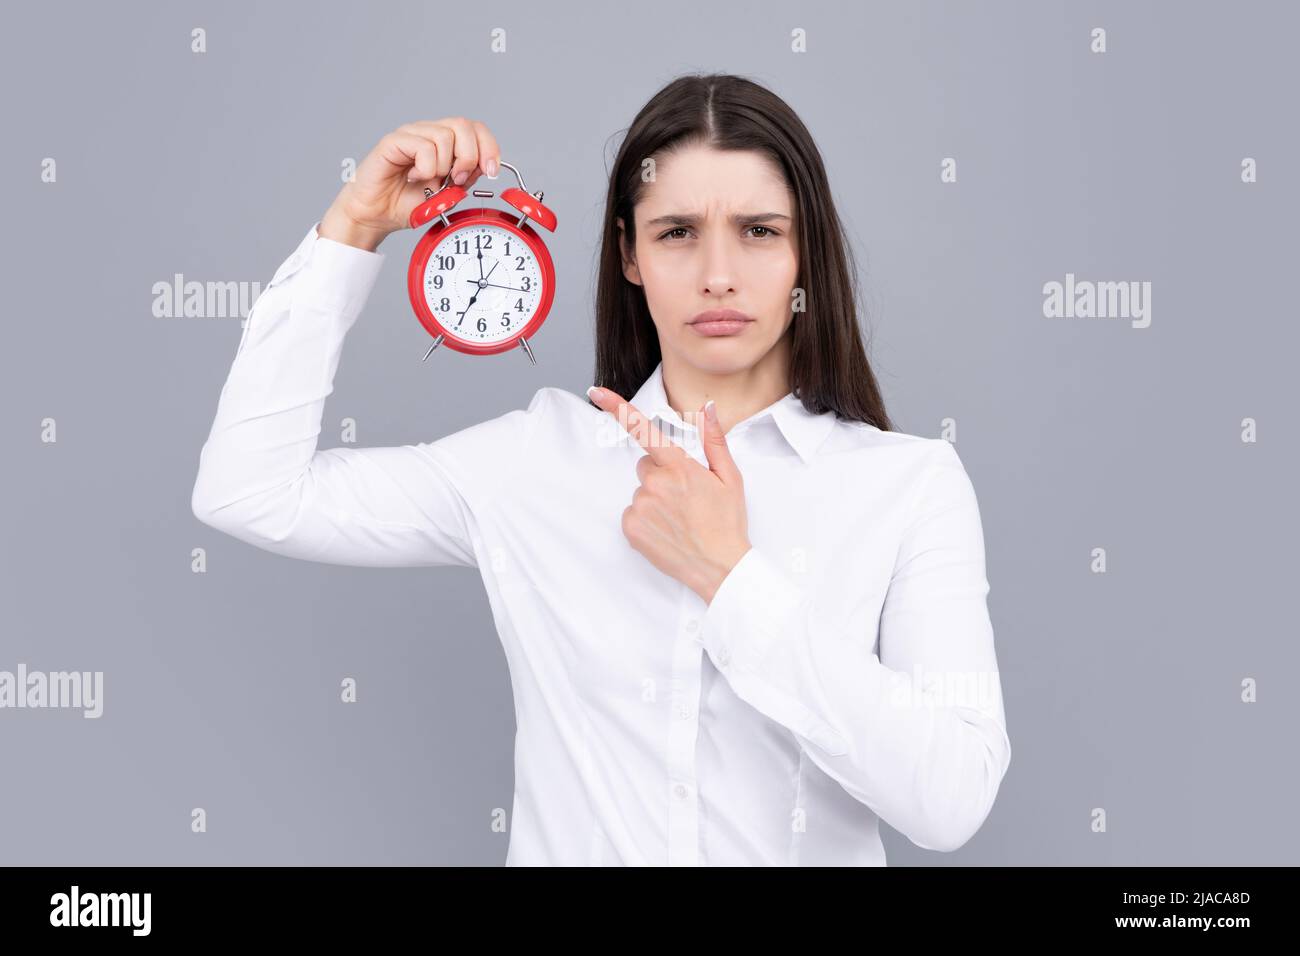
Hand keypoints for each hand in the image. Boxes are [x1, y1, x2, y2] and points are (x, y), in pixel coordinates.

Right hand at [319, 117, 501, 250]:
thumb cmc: (407, 203)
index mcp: (445, 142)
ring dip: (444, 166)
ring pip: (445, 136)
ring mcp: (411, 134)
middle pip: (463, 125)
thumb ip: (465, 177)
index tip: (490, 172)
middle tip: (456, 180)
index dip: (489, 147)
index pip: (476, 128)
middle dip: (469, 157)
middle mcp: (429, 132)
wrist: (377, 215)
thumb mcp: (448, 194)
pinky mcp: (394, 141)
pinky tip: (415, 177)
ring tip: (430, 180)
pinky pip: (423, 146)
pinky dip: (426, 168)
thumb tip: (482, 167)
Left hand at [588, 387, 752, 603]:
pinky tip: (667, 530)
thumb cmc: (727, 522)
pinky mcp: (631, 528)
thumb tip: (709, 408)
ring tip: (679, 518)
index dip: (617, 408)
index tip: (596, 392)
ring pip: (641, 491)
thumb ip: (714, 440)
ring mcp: (640, 506)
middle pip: (646, 466)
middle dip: (662, 475)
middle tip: (685, 497)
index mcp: (679, 467)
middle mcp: (655, 484)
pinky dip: (646, 519)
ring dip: (656, 499)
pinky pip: (632, 512)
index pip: (645, 430)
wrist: (720, 567)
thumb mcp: (729, 478)